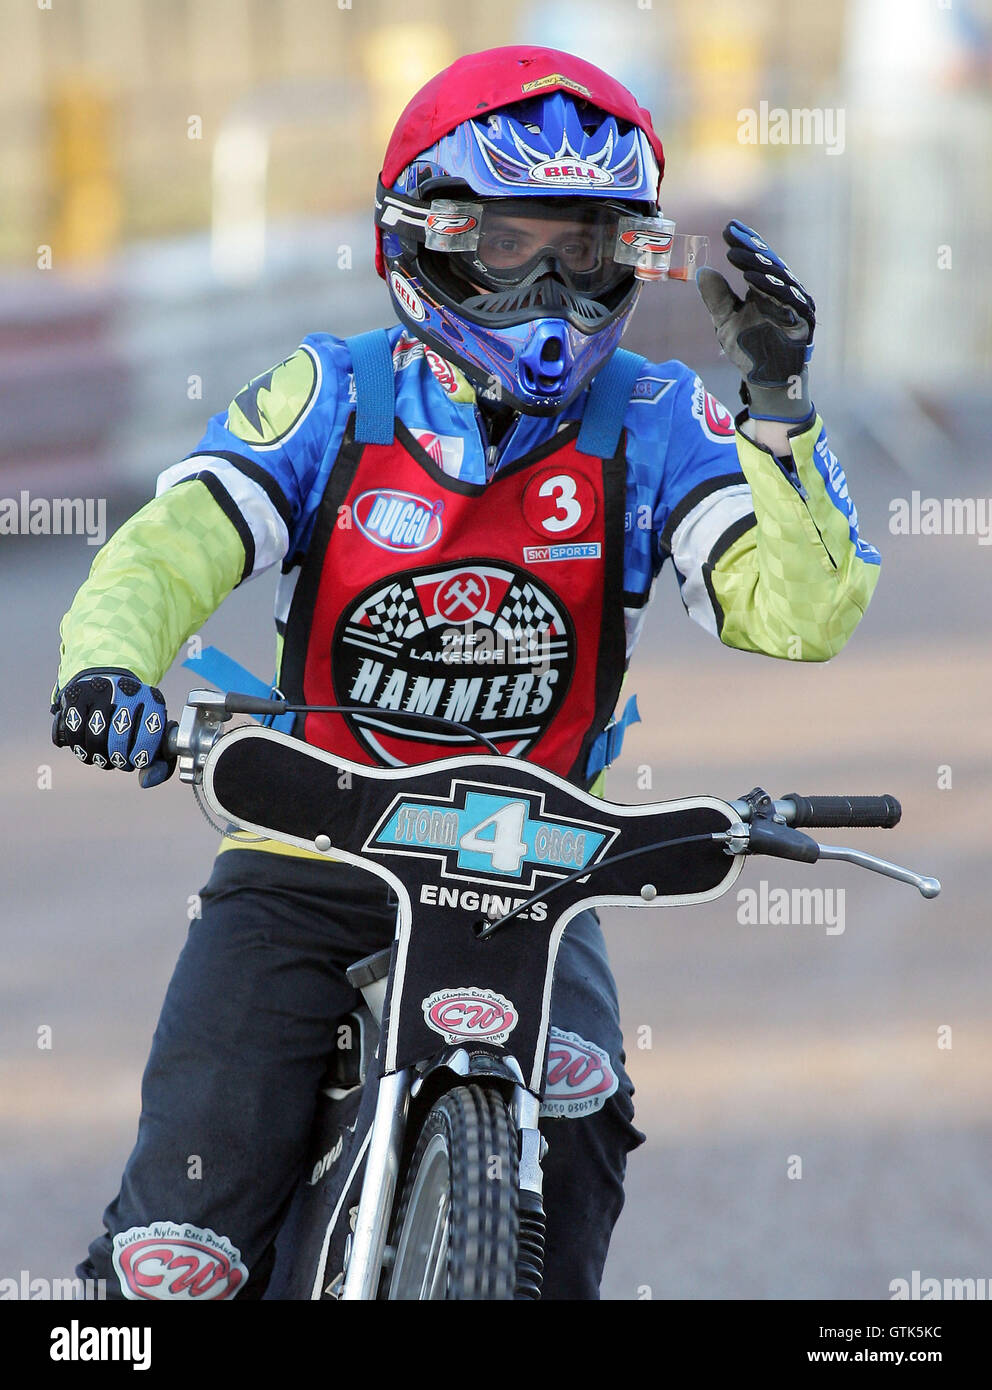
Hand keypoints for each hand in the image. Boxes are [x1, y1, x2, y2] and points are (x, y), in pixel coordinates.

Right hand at [52, 668, 168, 777]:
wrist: (108, 689)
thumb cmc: (135, 721)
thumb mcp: (153, 736)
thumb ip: (159, 764)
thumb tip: (145, 782)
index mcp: (152, 698)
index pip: (151, 729)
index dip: (144, 753)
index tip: (138, 762)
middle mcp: (127, 690)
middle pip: (120, 735)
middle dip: (120, 758)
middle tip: (122, 762)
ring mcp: (100, 690)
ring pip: (96, 735)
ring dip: (100, 757)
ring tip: (105, 759)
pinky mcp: (77, 695)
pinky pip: (75, 731)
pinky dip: (81, 748)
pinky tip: (89, 752)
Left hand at [697, 220, 814, 422]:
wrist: (766, 380)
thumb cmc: (748, 349)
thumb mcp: (725, 320)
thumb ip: (717, 297)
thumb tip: (702, 271)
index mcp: (767, 287)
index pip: (756, 258)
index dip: (744, 242)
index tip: (727, 228)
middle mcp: (784, 290)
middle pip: (767, 262)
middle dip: (749, 247)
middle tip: (731, 233)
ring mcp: (796, 303)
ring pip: (777, 277)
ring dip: (757, 264)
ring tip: (736, 252)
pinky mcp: (803, 318)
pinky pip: (786, 298)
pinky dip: (770, 287)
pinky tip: (752, 277)